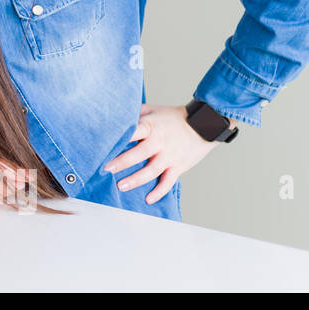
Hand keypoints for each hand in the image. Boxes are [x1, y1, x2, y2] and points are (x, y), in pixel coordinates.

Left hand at [103, 103, 229, 204]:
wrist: (205, 124)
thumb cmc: (174, 117)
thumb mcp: (153, 110)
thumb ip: (135, 113)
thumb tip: (114, 114)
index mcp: (151, 126)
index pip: (132, 132)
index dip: (119, 139)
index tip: (103, 146)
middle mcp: (160, 142)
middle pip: (139, 154)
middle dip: (122, 162)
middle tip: (106, 169)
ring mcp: (170, 156)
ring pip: (152, 170)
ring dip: (136, 180)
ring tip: (121, 186)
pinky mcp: (179, 166)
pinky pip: (168, 181)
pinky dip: (159, 192)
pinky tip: (148, 199)